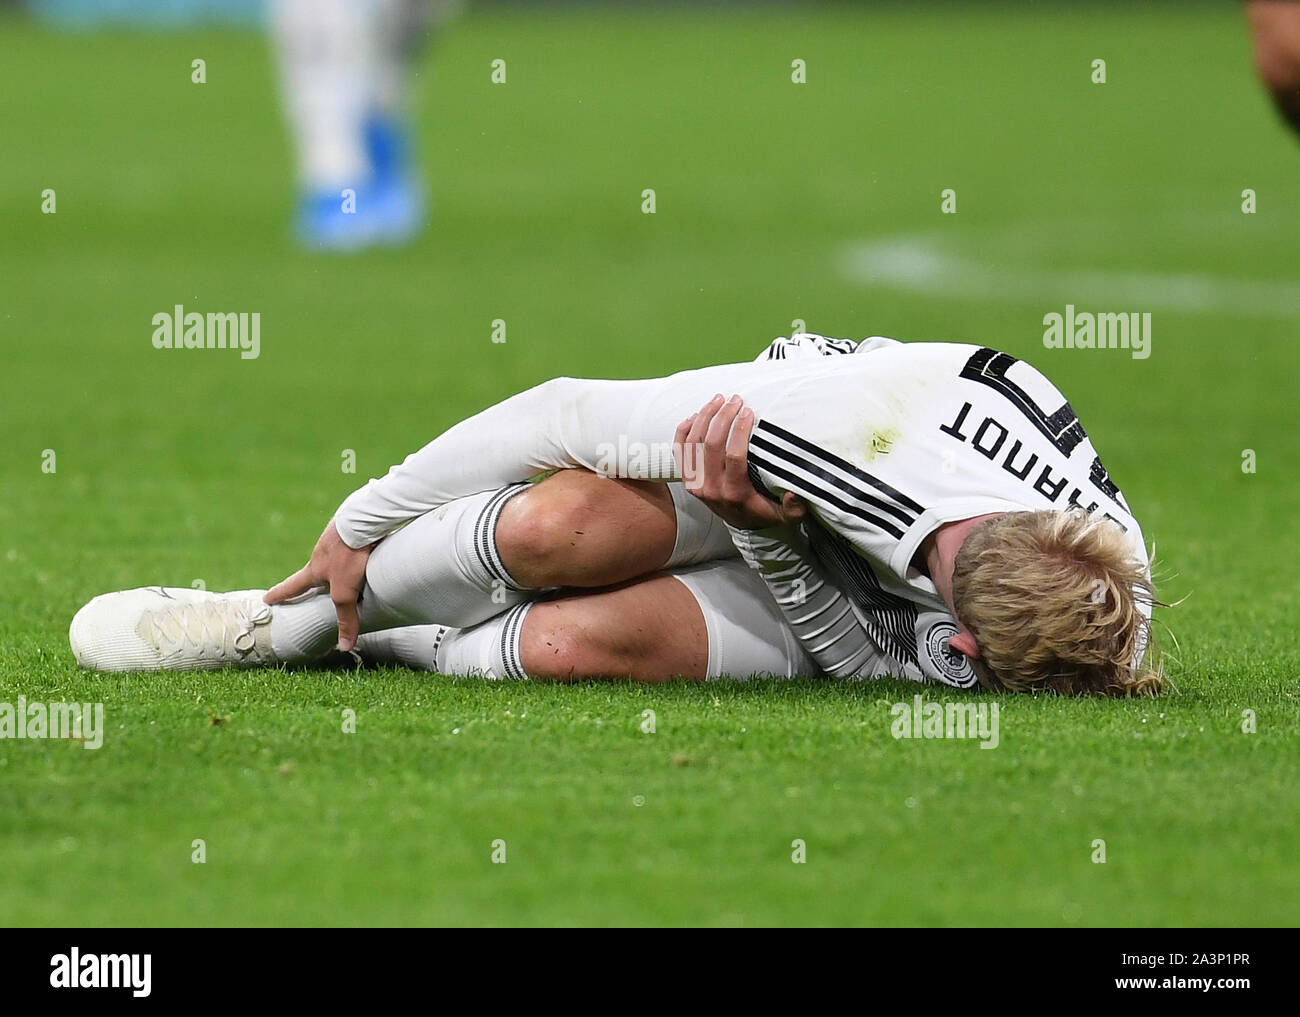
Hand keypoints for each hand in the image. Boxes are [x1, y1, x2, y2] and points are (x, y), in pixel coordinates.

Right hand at [265, 519, 373, 651]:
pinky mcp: (356, 531)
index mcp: (315, 567)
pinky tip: (371, 556)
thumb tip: (344, 647)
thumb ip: (346, 619)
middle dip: (317, 578)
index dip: (280, 594)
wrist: (365, 520)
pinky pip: (355, 546)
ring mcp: (338, 539)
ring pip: (338, 556)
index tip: (266, 598)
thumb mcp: (345, 593)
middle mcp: (323, 552)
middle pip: (317, 569)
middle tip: (317, 585)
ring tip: (351, 572)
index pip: (293, 585)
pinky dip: (359, 553)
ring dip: (341, 564)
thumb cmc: (348, 556)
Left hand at [673, 394, 806, 529]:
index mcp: (735, 494)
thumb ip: (794, 507)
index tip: (749, 411)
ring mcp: (695, 483)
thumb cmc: (766, 513)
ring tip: (718, 400)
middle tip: (735, 400)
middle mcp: (711, 488)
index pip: (733, 456)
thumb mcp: (786, 516)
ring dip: (705, 417)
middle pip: (711, 445)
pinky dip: (684, 430)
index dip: (740, 430)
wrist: (743, 528)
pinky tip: (696, 415)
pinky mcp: (688, 478)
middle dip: (723, 417)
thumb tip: (795, 493)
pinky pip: (680, 450)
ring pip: (693, 443)